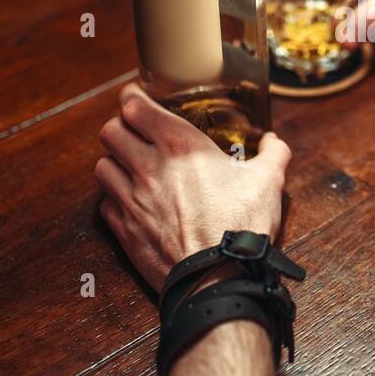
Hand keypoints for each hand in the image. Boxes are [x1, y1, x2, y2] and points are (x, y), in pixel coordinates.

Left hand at [94, 83, 291, 289]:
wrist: (218, 277)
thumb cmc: (241, 226)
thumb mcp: (268, 182)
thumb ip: (272, 154)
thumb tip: (273, 141)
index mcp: (180, 146)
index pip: (135, 107)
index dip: (132, 98)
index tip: (135, 98)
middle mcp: (148, 167)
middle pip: (110, 131)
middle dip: (120, 127)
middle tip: (133, 132)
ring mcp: (131, 199)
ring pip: (101, 166)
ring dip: (113, 162)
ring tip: (128, 166)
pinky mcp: (124, 229)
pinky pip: (105, 203)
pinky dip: (114, 199)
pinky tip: (131, 202)